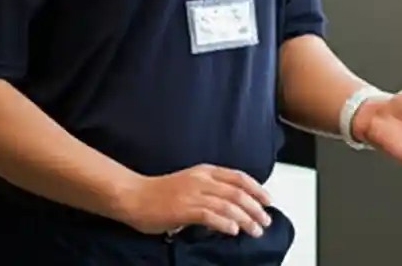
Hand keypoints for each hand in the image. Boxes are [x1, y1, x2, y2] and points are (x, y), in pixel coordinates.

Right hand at [116, 164, 272, 237]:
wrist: (133, 196)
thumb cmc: (159, 193)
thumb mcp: (189, 183)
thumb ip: (209, 190)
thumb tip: (231, 206)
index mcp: (205, 171)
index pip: (238, 177)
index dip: (257, 189)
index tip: (268, 201)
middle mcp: (202, 179)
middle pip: (238, 192)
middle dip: (256, 208)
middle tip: (265, 221)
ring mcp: (193, 193)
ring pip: (228, 205)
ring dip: (245, 219)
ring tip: (254, 230)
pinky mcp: (184, 208)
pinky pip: (210, 215)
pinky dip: (225, 222)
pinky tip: (233, 230)